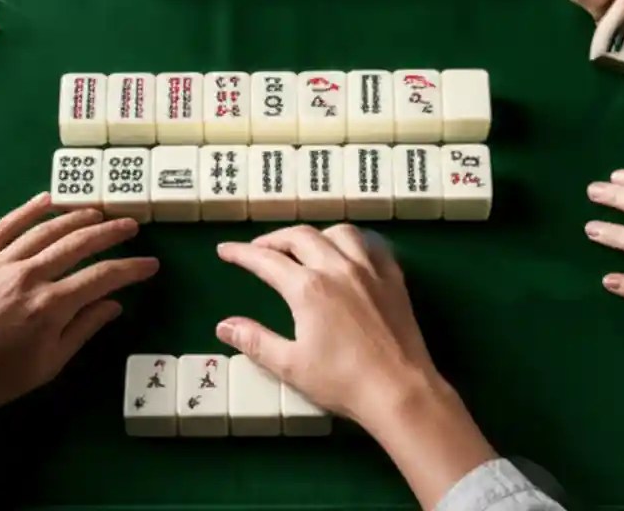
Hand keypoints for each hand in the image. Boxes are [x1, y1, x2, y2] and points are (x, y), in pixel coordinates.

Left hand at [0, 198, 156, 421]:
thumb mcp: (49, 364)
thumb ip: (83, 329)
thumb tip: (114, 304)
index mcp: (50, 307)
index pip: (102, 277)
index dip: (130, 269)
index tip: (150, 264)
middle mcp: (27, 277)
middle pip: (78, 244)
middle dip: (110, 232)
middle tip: (130, 225)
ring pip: (44, 230)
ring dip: (75, 217)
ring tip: (97, 212)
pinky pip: (2, 227)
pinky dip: (26, 211)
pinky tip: (45, 200)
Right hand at [217, 225, 495, 509]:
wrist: (400, 391)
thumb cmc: (342, 382)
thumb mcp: (290, 366)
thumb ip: (255, 341)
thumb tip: (224, 326)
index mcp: (308, 288)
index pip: (266, 260)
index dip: (241, 253)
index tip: (225, 250)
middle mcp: (338, 268)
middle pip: (300, 237)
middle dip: (274, 239)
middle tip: (259, 251)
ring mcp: (369, 270)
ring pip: (338, 232)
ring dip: (315, 234)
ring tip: (304, 247)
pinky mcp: (393, 278)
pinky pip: (372, 245)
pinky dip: (353, 241)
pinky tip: (349, 252)